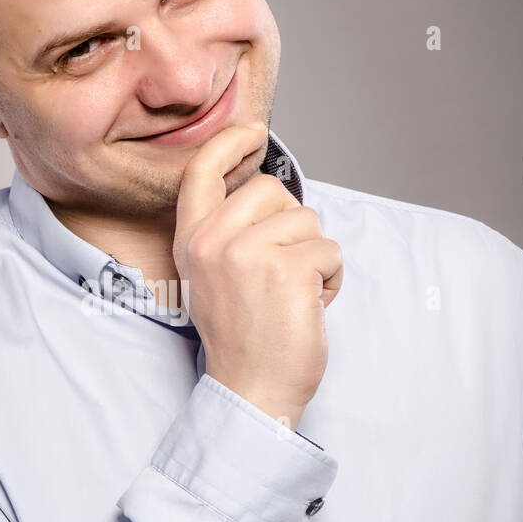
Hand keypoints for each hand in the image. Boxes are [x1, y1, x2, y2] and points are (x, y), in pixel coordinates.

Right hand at [173, 124, 342, 430]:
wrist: (252, 390)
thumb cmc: (243, 337)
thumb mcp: (213, 277)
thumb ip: (227, 233)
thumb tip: (265, 190)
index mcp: (191, 242)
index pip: (202, 171)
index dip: (230, 143)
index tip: (254, 132)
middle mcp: (212, 242)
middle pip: (272, 189)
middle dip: (292, 225)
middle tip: (281, 271)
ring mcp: (248, 253)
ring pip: (308, 221)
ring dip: (315, 257)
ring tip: (293, 295)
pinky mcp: (287, 269)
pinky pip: (330, 252)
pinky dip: (332, 280)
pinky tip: (310, 306)